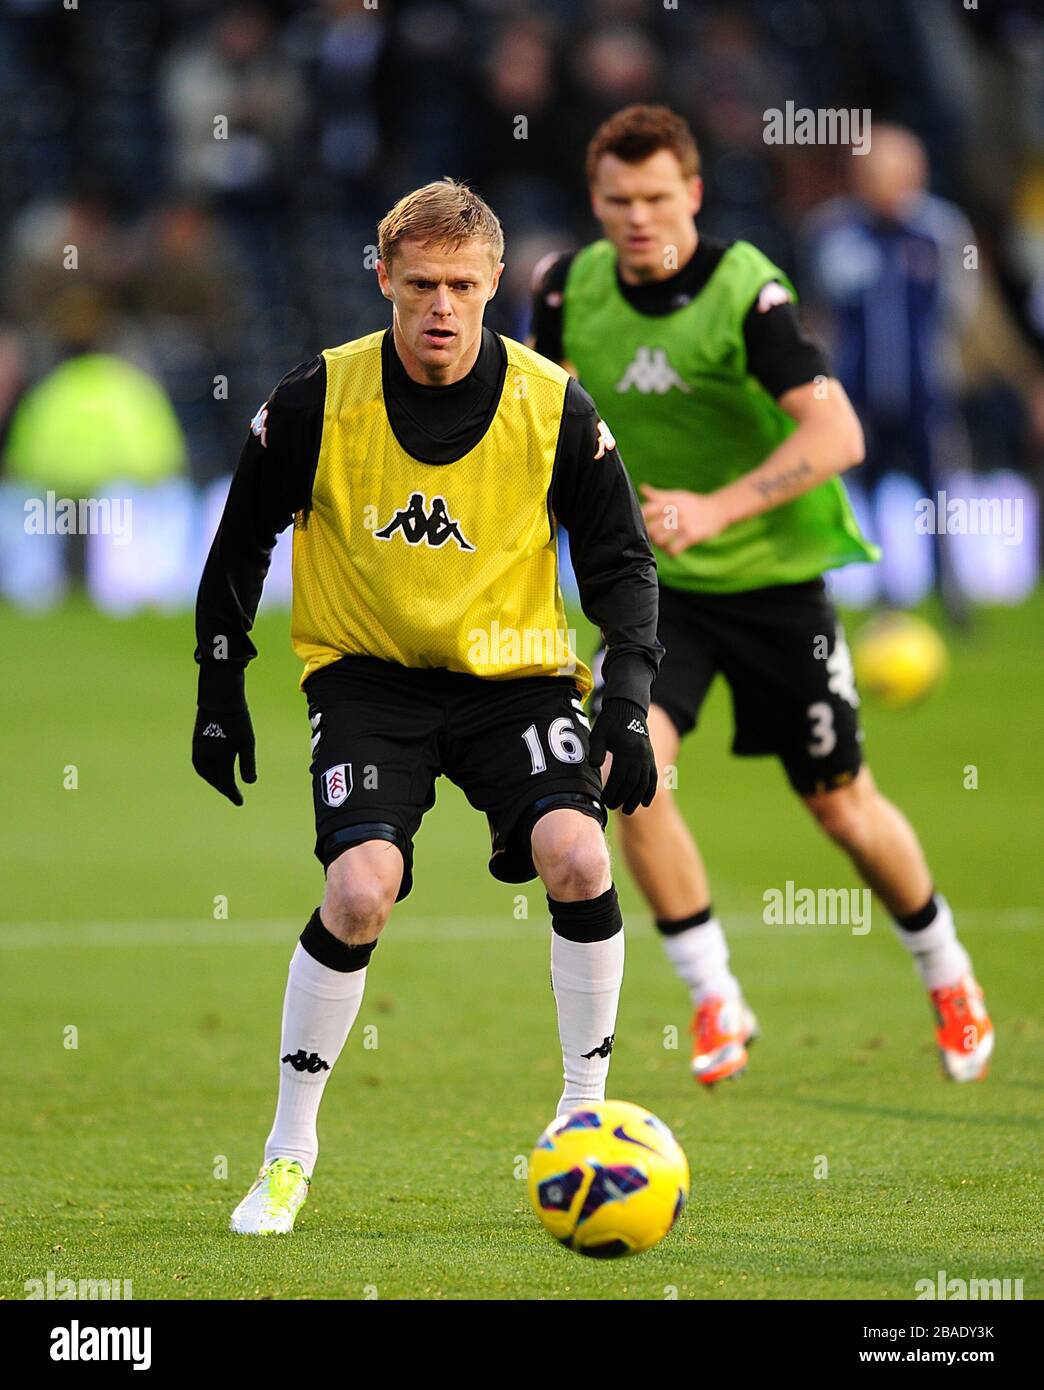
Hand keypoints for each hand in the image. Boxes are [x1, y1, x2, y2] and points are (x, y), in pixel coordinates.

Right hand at [192, 706, 255, 805]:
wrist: (219, 698)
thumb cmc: (237, 720)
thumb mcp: (247, 743)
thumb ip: (248, 764)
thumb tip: (250, 783)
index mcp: (217, 760)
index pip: (225, 783)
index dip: (233, 793)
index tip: (240, 802)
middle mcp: (204, 757)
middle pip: (214, 779)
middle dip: (224, 788)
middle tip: (234, 795)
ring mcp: (198, 749)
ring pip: (204, 772)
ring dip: (214, 780)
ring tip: (223, 785)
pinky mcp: (196, 741)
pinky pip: (199, 763)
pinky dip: (206, 770)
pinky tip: (211, 769)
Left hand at [588, 698, 656, 814]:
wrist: (628, 707)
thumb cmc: (610, 721)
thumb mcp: (599, 733)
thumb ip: (596, 750)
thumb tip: (594, 766)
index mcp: (627, 750)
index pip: (620, 778)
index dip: (612, 792)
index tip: (604, 801)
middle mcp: (640, 756)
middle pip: (633, 784)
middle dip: (622, 798)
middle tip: (611, 807)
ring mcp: (648, 757)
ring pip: (644, 783)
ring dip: (636, 799)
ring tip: (627, 811)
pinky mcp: (651, 757)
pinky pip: (653, 777)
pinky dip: (650, 791)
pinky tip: (646, 803)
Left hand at [640, 484, 729, 554]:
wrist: (718, 509)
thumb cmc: (694, 504)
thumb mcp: (677, 496)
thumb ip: (658, 495)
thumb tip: (642, 488)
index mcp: (669, 501)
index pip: (646, 511)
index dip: (641, 521)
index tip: (645, 526)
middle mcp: (675, 511)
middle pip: (651, 529)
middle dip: (651, 537)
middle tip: (655, 539)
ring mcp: (683, 523)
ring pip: (660, 540)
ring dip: (660, 546)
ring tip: (664, 545)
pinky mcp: (692, 535)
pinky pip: (674, 549)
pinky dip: (670, 553)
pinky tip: (673, 552)